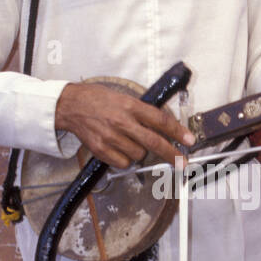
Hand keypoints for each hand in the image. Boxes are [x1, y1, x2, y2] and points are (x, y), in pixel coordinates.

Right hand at [55, 82, 194, 169]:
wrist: (71, 106)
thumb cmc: (99, 100)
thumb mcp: (124, 98)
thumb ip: (143, 112)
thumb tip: (165, 127)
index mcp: (130, 106)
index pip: (160, 120)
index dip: (178, 131)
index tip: (189, 140)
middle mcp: (122, 122)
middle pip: (154, 142)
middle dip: (172, 154)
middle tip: (183, 162)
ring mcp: (111, 137)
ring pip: (139, 155)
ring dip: (140, 151)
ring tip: (128, 140)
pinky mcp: (101, 150)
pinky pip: (123, 163)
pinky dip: (125, 159)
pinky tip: (118, 148)